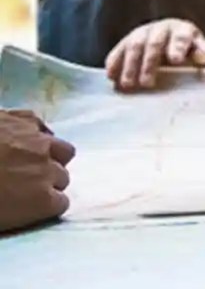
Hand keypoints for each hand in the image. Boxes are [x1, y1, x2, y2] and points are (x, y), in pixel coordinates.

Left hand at [0, 110, 75, 232]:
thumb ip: (16, 211)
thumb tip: (15, 204)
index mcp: (41, 199)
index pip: (61, 205)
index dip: (44, 204)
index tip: (29, 205)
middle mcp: (48, 168)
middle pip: (63, 177)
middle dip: (47, 181)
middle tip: (22, 184)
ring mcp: (38, 141)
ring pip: (63, 149)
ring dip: (51, 156)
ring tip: (28, 160)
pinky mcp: (24, 119)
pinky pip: (42, 127)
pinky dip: (36, 134)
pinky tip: (20, 139)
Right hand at [105, 19, 204, 91]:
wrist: (171, 45)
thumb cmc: (189, 52)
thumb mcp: (200, 52)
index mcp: (182, 30)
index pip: (181, 37)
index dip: (178, 47)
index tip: (176, 60)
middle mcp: (160, 29)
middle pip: (154, 43)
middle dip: (149, 63)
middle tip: (147, 83)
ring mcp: (141, 34)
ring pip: (133, 46)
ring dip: (129, 66)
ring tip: (128, 85)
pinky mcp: (126, 42)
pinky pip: (118, 51)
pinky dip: (114, 63)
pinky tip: (111, 77)